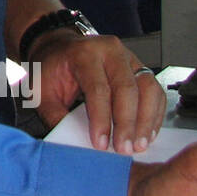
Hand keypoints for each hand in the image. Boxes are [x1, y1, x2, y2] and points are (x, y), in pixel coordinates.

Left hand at [28, 30, 165, 152]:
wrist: (58, 47)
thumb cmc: (51, 67)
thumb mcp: (41, 89)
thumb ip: (56, 115)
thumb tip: (74, 143)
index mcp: (84, 53)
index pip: (98, 88)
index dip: (101, 119)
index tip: (102, 144)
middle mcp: (110, 51)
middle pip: (127, 88)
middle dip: (127, 123)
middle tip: (125, 149)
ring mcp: (129, 57)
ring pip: (148, 89)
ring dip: (146, 120)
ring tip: (139, 144)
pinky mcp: (140, 67)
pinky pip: (155, 91)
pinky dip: (154, 114)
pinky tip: (148, 132)